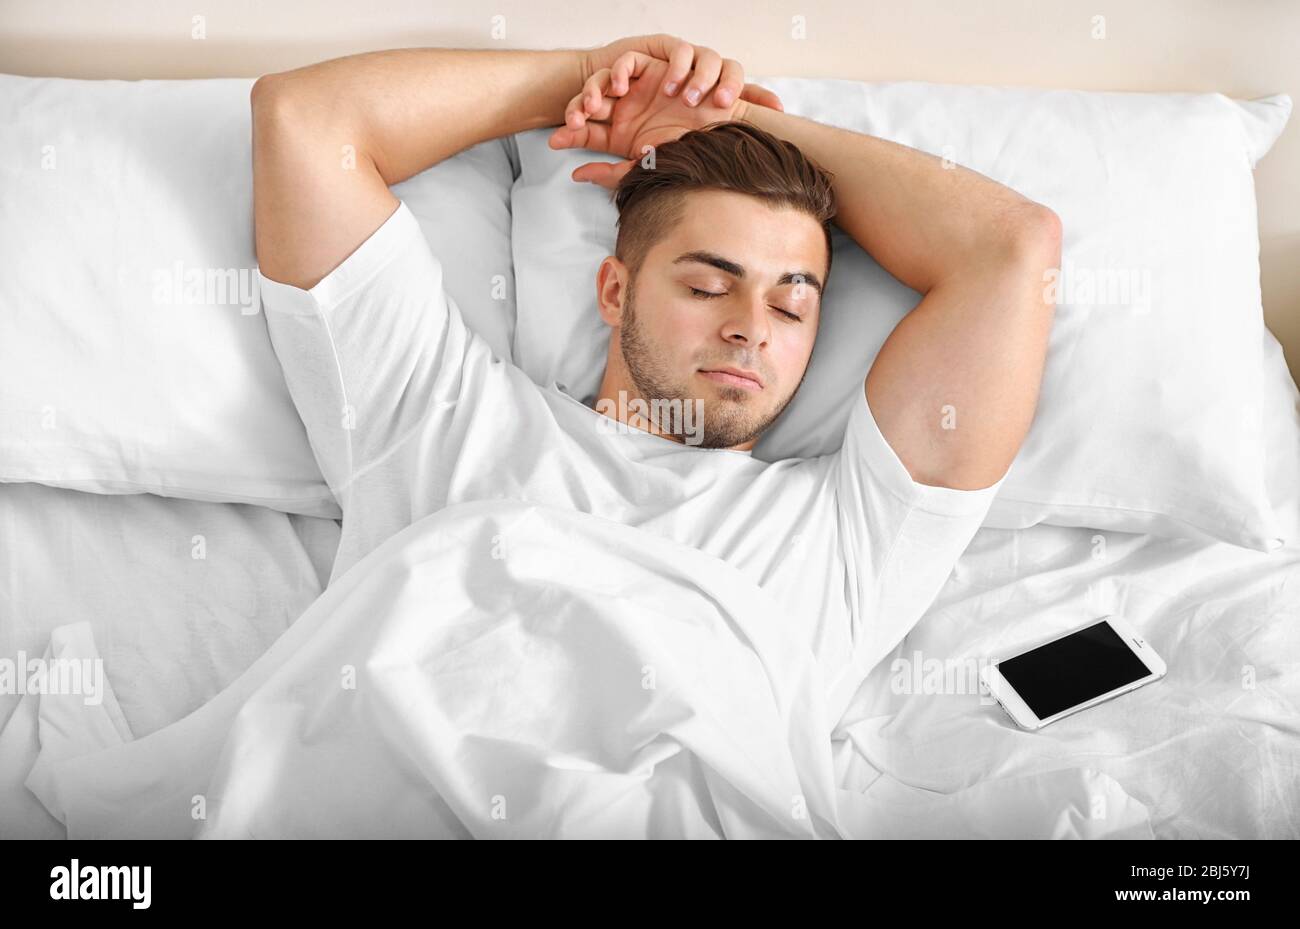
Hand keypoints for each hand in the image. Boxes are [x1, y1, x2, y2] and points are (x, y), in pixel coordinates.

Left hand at [556, 36, 783, 188]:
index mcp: (621, 136)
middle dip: (578, 108)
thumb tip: (576, 174)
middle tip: (577, 118)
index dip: (569, 134)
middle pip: (590, 102)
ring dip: (594, 88)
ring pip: (604, 80)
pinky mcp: (655, 69)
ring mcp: (640, 90)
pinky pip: (629, 61)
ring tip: (595, 104)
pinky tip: (622, 86)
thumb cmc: (690, 157)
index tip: (557, 140)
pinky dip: (620, 69)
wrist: (723, 139)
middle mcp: (627, 111)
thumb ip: (611, 174)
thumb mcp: (645, 170)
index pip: (586, 131)